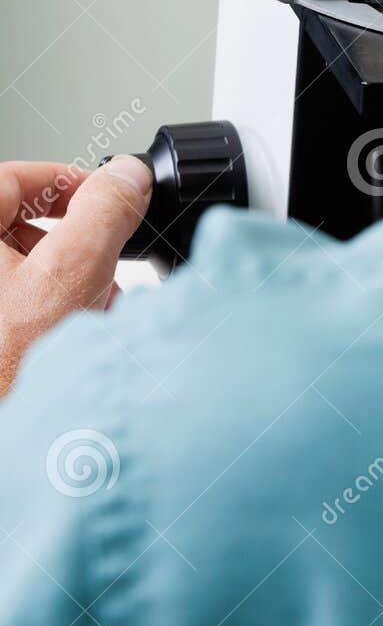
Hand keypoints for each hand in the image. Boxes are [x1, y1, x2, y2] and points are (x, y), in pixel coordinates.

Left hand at [0, 157, 152, 395]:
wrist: (0, 448)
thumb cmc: (2, 372)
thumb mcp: (70, 277)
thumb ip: (105, 214)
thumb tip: (127, 178)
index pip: (16, 177)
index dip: (70, 183)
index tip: (108, 199)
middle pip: (17, 225)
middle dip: (74, 245)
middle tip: (102, 268)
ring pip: (17, 270)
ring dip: (64, 285)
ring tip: (89, 317)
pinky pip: (11, 307)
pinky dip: (43, 315)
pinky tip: (67, 342)